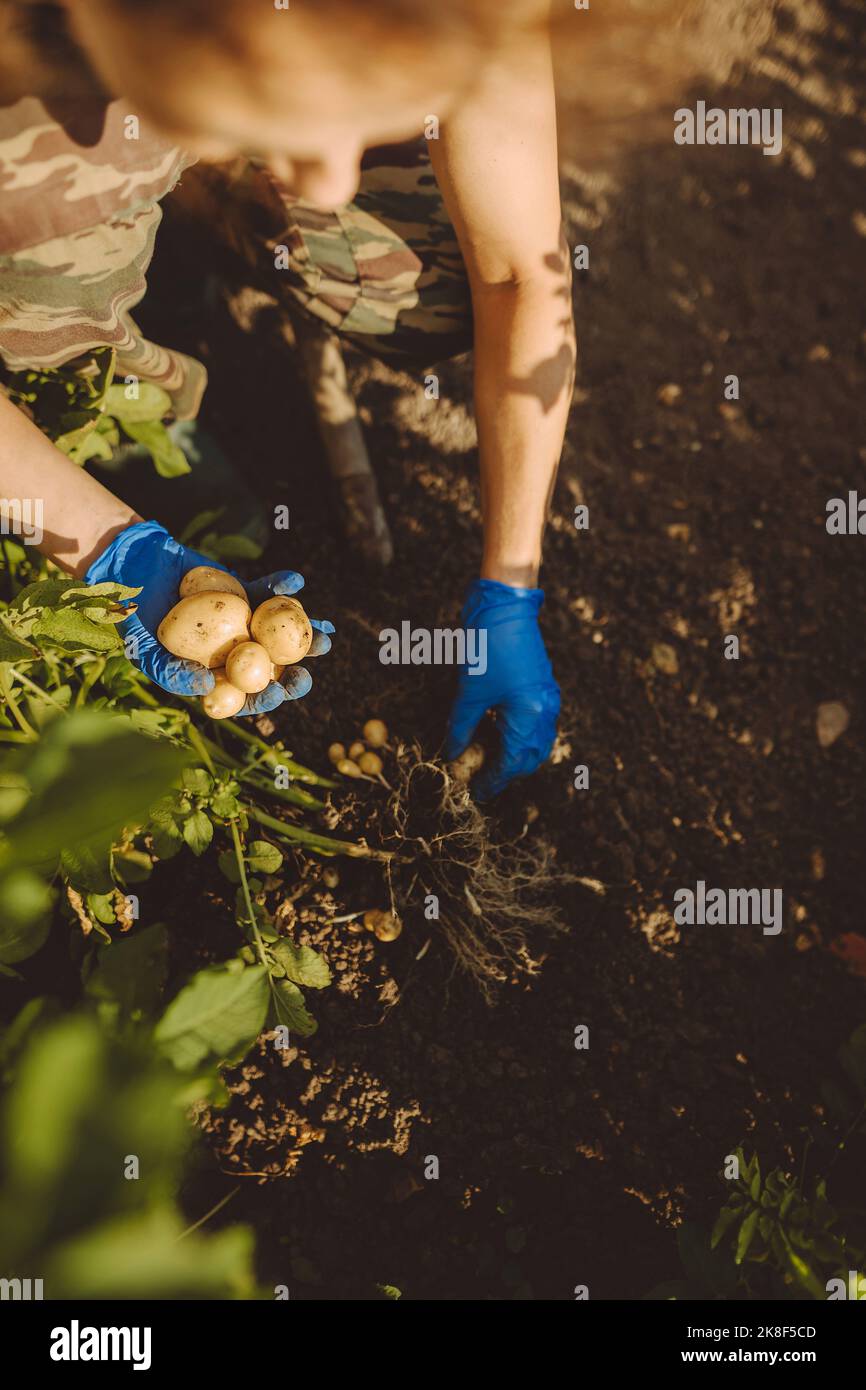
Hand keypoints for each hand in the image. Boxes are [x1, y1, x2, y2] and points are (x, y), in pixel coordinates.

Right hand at [85, 520, 332, 713]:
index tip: (282, 692)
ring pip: (278, 632)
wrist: (129, 569)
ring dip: (304, 633)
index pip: (245, 694)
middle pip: (271, 667)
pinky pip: (266, 590)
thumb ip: (172, 673)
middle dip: (295, 672)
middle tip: (310, 671)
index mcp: (214, 675)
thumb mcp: (144, 651)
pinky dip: (282, 586)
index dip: (266, 697)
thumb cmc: (131, 618)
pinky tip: (296, 583)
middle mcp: (232, 651)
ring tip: (326, 636)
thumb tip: (208, 686)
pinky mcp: (242, 591)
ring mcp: (240, 621)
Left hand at [444, 578, 558, 799]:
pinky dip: (518, 735)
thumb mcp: (469, 691)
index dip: (492, 780)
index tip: (475, 791)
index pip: (512, 763)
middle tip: (479, 777)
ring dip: (513, 754)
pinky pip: (536, 724)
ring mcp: (548, 699)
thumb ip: (461, 727)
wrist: (506, 605)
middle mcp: (545, 711)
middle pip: (529, 757)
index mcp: (530, 715)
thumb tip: (451, 754)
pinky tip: (497, 734)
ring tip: (485, 758)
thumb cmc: (487, 646)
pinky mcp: (543, 687)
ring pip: (534, 742)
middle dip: (506, 771)